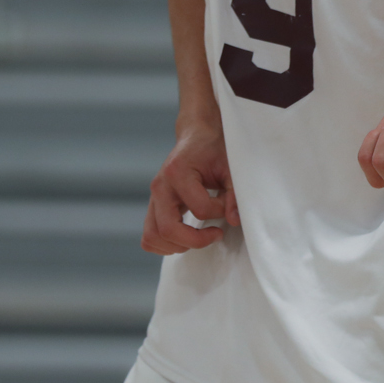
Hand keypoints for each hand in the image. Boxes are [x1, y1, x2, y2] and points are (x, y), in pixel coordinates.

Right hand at [144, 125, 236, 254]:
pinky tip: (186, 237)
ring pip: (153, 237)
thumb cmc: (214, 150)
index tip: (228, 205)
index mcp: (177, 172)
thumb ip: (234, 194)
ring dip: (178, 245)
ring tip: (200, 237)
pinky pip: (149, 237)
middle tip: (216, 234)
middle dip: (195, 240)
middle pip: (168, 229)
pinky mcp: (153, 207)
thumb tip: (234, 221)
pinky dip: (165, 244)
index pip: (200, 210)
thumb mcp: (230, 168)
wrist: (197, 137)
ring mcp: (153, 198)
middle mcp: (159, 187)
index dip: (219, 212)